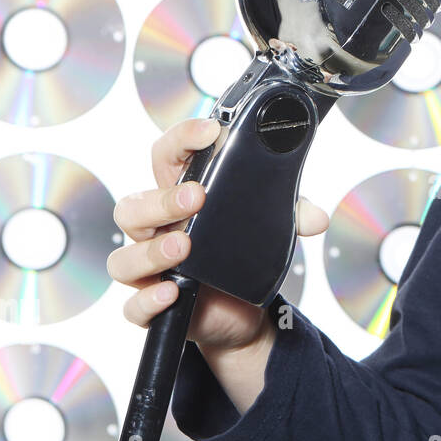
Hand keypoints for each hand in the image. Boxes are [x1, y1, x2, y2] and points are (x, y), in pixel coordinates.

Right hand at [108, 117, 328, 354]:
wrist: (239, 310)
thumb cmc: (237, 254)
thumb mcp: (267, 227)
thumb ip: (291, 215)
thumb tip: (317, 217)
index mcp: (178, 199)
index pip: (166, 158)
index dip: (182, 139)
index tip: (211, 130)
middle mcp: (156, 231)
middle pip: (133, 206)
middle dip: (162, 199)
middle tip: (196, 196)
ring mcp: (150, 270)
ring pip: (123, 258)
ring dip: (152, 250)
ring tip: (184, 245)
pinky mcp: (154, 308)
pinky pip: (134, 307)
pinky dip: (148, 300)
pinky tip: (171, 292)